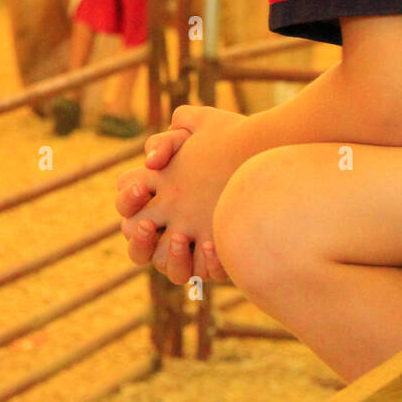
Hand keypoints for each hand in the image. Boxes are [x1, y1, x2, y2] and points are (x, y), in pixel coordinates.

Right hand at [116, 107, 248, 282]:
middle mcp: (173, 225)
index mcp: (161, 197)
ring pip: (169, 268)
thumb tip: (151, 161)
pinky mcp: (220, 256)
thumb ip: (170, 139)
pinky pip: (205, 273)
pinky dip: (206, 264)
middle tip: (151, 224)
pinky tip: (213, 244)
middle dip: (139, 237)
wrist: (273, 157)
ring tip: (182, 238)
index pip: (128, 207)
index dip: (129, 200)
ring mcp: (196, 244)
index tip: (143, 187)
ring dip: (170, 257)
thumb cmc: (235, 141)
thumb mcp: (204, 127)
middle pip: (138, 246)